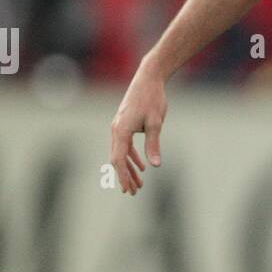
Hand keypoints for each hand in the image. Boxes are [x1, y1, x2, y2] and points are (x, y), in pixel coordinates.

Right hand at [110, 62, 167, 194]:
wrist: (148, 79)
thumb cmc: (152, 99)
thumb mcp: (155, 122)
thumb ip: (153, 144)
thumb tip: (155, 166)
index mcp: (121, 130)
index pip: (118, 159)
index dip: (123, 176)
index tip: (128, 189)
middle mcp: (116, 130)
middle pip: (117, 159)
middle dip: (124, 176)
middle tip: (132, 193)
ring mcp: (119, 127)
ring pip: (121, 154)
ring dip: (129, 169)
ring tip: (138, 185)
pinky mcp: (125, 124)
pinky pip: (126, 146)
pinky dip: (133, 157)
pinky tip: (142, 167)